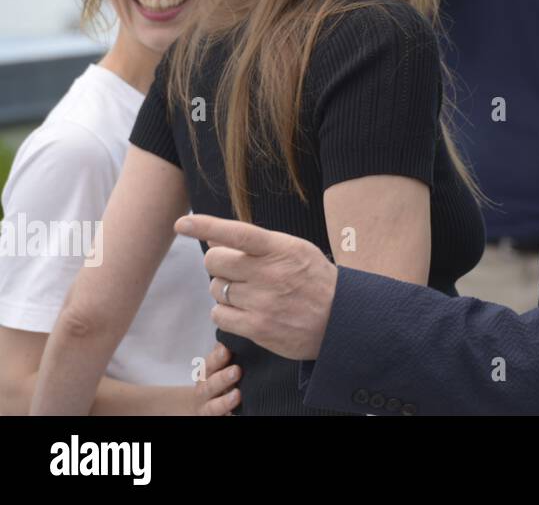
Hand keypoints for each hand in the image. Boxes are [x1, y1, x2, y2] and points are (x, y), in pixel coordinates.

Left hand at [176, 215, 337, 361]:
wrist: (341, 319)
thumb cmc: (314, 281)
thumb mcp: (295, 251)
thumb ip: (257, 244)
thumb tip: (214, 240)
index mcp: (281, 249)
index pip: (237, 233)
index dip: (207, 226)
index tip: (182, 224)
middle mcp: (270, 273)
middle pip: (215, 261)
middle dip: (218, 264)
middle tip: (235, 271)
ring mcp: (263, 302)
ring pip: (215, 289)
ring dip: (225, 290)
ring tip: (250, 294)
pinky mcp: (257, 328)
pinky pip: (219, 316)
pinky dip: (226, 313)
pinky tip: (246, 312)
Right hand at [192, 341, 241, 414]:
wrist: (204, 404)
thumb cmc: (219, 377)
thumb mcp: (221, 364)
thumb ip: (227, 351)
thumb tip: (241, 329)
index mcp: (207, 372)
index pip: (208, 364)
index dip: (216, 358)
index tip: (227, 350)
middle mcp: (204, 390)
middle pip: (209, 385)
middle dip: (221, 378)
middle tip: (237, 370)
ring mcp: (208, 407)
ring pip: (212, 406)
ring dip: (224, 401)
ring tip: (237, 395)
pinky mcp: (215, 418)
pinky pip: (220, 418)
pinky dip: (227, 416)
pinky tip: (236, 414)